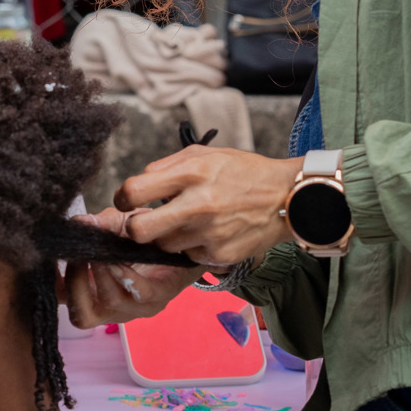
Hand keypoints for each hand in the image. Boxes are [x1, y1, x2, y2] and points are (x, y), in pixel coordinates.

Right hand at [62, 209, 207, 325]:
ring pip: (106, 305)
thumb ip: (98, 226)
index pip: (62, 298)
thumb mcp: (115, 226)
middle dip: (73, 285)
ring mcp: (135, 308)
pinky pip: (137, 294)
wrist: (184, 241)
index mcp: (92, 292)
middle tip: (74, 256)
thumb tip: (77, 223)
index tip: (51, 255)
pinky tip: (116, 259)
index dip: (51, 282)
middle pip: (80, 315)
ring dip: (98, 276)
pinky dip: (123, 276)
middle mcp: (110, 307)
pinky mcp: (158, 299)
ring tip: (95, 253)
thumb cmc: (142, 237)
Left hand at [115, 145, 299, 266]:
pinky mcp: (220, 255)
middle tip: (142, 222)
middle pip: (139, 230)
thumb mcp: (204, 155)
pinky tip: (208, 232)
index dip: (122, 198)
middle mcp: (199, 205)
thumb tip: (135, 186)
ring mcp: (210, 233)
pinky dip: (192, 246)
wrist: (288, 198)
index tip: (126, 200)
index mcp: (192, 173)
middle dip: (134, 228)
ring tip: (187, 222)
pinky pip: (188, 256)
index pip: (134, 191)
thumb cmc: (242, 172)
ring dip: (167, 236)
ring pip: (163, 246)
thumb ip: (165, 167)